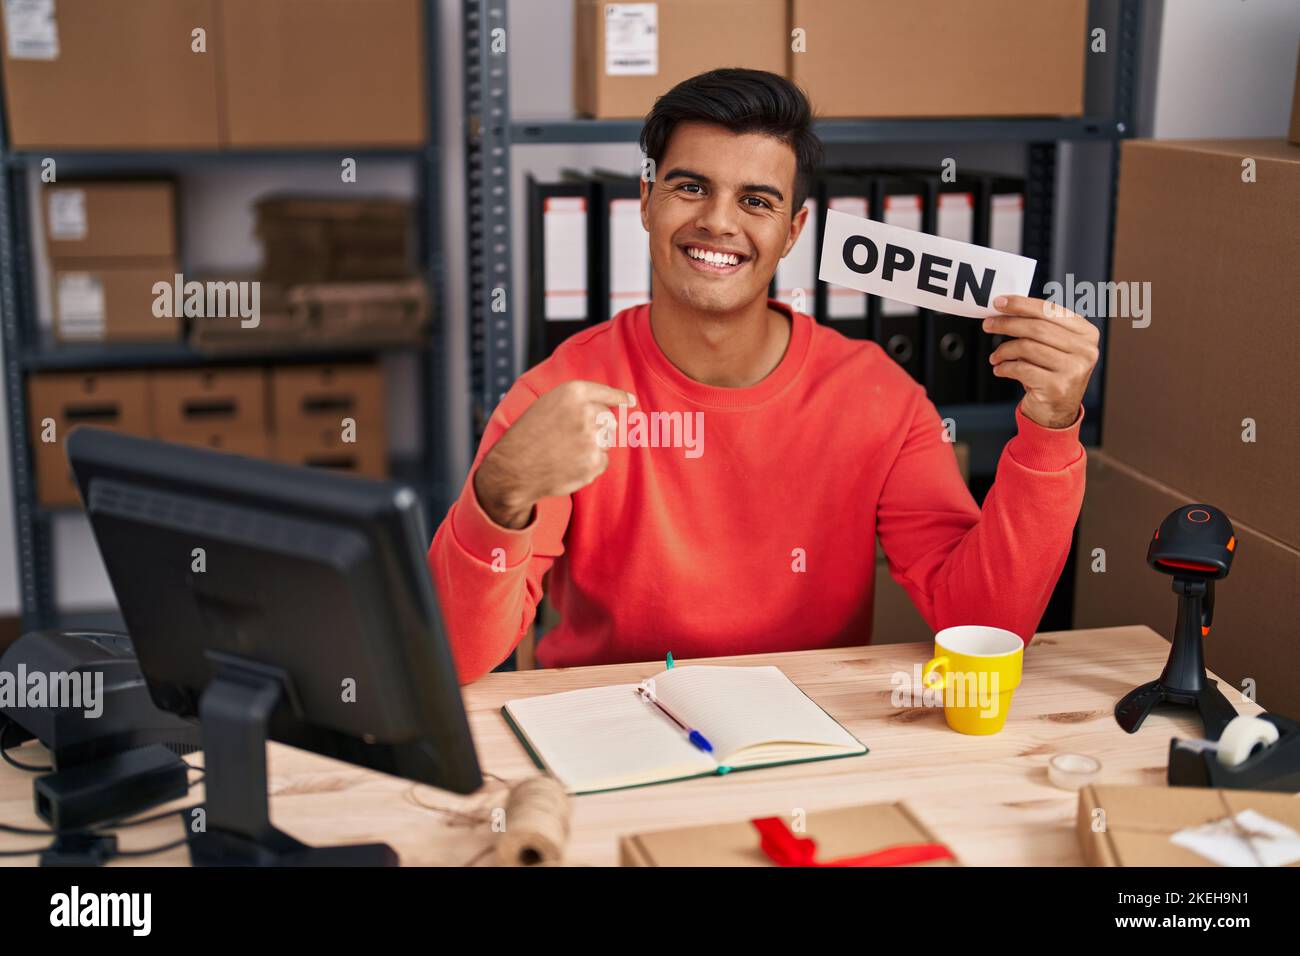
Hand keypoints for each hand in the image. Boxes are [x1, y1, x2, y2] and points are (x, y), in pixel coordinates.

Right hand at [473, 380, 635, 528]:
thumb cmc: (527, 435)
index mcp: (573, 393)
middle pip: (609, 420)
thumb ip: (577, 400)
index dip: (619, 397)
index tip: (629, 401)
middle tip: (572, 437)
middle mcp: (586, 413)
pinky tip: (569, 464)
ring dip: (593, 446)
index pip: (607, 393)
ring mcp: (591, 438)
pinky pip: (603, 461)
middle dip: (598, 428)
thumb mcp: (547, 404)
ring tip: (567, 451)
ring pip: (607, 441)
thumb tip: (616, 405)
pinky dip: (590, 464)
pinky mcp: (593, 462)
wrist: (513, 469)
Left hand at [982, 295, 1098, 428]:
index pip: (1051, 311)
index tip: (999, 302)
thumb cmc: (1052, 373)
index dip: (1022, 304)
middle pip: (1037, 328)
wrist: (1057, 411)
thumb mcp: (1055, 347)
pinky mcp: (1057, 387)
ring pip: (1027, 347)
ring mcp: (1074, 369)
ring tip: (995, 356)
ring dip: (1004, 350)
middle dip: (1007, 323)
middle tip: (988, 324)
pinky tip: (1000, 369)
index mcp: (1087, 334)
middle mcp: (1085, 350)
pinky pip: (1021, 369)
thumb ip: (1041, 326)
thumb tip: (1006, 307)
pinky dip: (1005, 367)